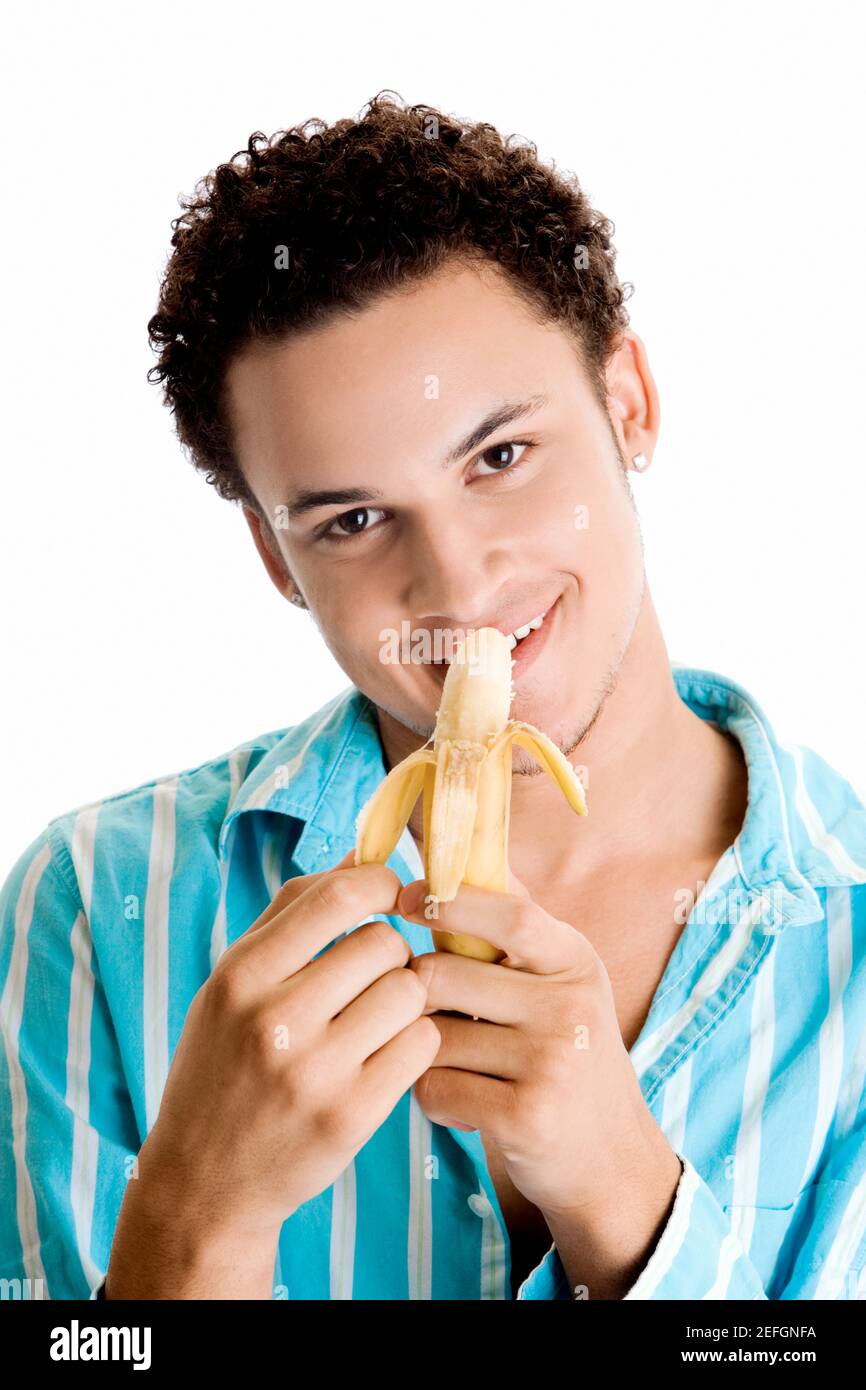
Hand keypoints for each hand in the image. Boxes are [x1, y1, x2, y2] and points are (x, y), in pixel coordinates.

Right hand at [136, 854, 438, 1250]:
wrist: (204, 1181)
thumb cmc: (223, 1063)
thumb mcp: (233, 981)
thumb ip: (295, 911)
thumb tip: (367, 850)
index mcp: (240, 975)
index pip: (338, 896)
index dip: (380, 885)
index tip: (387, 896)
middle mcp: (274, 1020)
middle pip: (384, 943)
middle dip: (389, 953)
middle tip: (372, 976)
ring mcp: (315, 1072)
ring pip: (410, 991)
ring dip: (405, 998)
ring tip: (377, 1016)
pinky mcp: (352, 1116)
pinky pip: (421, 1045)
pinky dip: (414, 1042)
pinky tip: (387, 1053)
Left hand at [399, 872, 677, 1221]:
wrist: (609, 1160)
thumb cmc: (567, 1056)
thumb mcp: (563, 982)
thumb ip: (519, 925)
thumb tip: (470, 848)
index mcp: (574, 961)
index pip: (509, 914)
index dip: (449, 901)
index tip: (403, 897)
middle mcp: (570, 1007)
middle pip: (444, 976)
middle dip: (416, 993)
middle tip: (423, 1011)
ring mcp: (551, 1063)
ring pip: (432, 1036)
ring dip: (422, 1051)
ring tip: (450, 1062)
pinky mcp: (526, 1116)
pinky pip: (436, 1088)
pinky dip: (432, 1096)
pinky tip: (461, 1101)